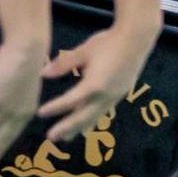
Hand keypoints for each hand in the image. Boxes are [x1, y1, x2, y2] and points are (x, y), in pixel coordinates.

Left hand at [36, 23, 159, 145]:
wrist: (137, 39)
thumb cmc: (109, 42)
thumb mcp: (83, 51)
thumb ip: (63, 64)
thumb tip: (43, 74)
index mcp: (94, 85)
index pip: (70, 101)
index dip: (55, 108)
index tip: (40, 113)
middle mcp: (105, 95)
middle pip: (83, 116)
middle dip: (66, 127)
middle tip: (51, 137)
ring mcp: (115, 96)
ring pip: (94, 116)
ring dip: (79, 127)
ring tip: (66, 137)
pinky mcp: (120, 93)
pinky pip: (103, 111)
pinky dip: (92, 119)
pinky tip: (86, 123)